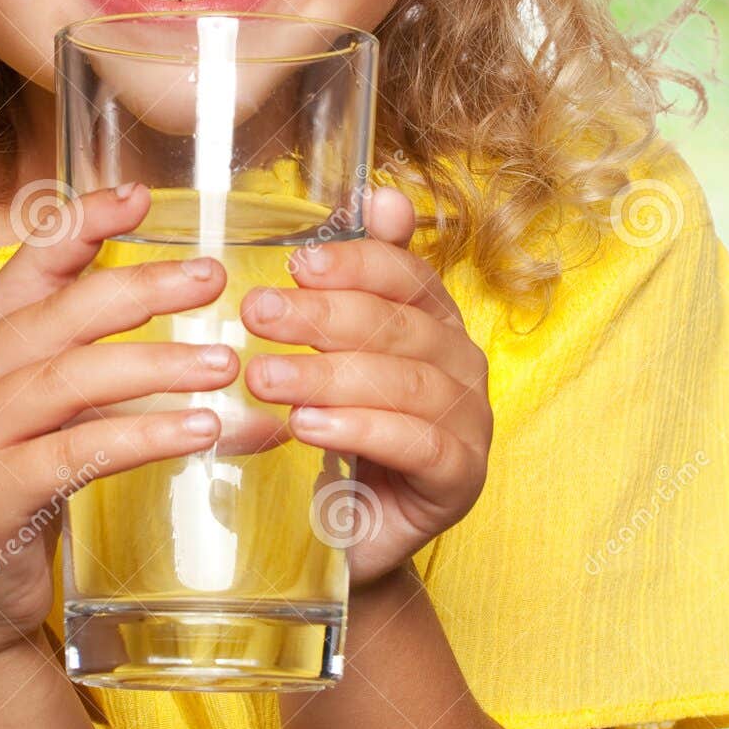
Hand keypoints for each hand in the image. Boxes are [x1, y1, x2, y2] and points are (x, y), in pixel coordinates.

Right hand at [0, 183, 237, 666]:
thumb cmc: (14, 489)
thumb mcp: (34, 408)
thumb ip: (76, 350)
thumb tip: (164, 289)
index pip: (30, 260)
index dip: (86, 222)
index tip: (145, 198)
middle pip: (63, 313)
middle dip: (144, 289)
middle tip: (215, 279)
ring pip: (73, 377)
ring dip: (157, 365)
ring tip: (227, 364)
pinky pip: (77, 452)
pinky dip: (144, 436)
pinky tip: (201, 432)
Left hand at [241, 186, 490, 587]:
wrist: (354, 532)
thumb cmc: (342, 433)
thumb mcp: (336, 352)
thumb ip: (352, 281)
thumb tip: (382, 195)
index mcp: (435, 321)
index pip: (405, 275)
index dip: (354, 263)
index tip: (294, 263)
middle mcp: (463, 364)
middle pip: (398, 326)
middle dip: (323, 316)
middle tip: (257, 314)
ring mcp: (471, 422)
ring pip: (404, 383)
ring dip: (329, 375)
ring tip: (265, 376)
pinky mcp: (461, 478)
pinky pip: (415, 443)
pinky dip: (359, 430)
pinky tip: (306, 426)